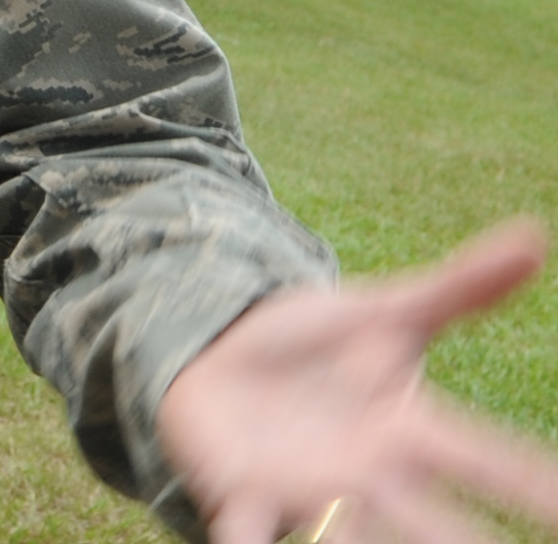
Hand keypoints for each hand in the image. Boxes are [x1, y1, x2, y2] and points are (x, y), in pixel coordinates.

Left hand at [158, 219, 557, 542]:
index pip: (484, 459)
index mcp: (410, 433)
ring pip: (347, 542)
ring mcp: (307, 492)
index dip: (530, 485)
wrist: (219, 352)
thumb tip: (535, 234)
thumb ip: (459, 287)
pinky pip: (245, 535)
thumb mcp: (387, 313)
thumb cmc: (314, 345)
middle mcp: (367, 476)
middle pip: (429, 525)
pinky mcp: (240, 493)